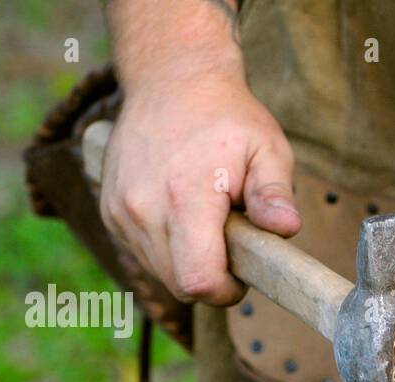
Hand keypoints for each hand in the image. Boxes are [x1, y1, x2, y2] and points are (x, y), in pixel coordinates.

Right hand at [99, 66, 300, 305]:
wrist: (171, 78)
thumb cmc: (227, 117)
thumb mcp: (267, 148)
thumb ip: (274, 193)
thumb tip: (285, 228)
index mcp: (184, 198)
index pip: (198, 281)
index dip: (226, 291)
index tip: (243, 273)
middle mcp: (142, 209)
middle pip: (179, 285)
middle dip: (211, 278)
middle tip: (232, 243)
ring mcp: (120, 211)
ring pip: (160, 273)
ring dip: (188, 263)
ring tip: (208, 222)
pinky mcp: (109, 211)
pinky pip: (142, 254)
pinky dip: (167, 250)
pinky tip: (183, 217)